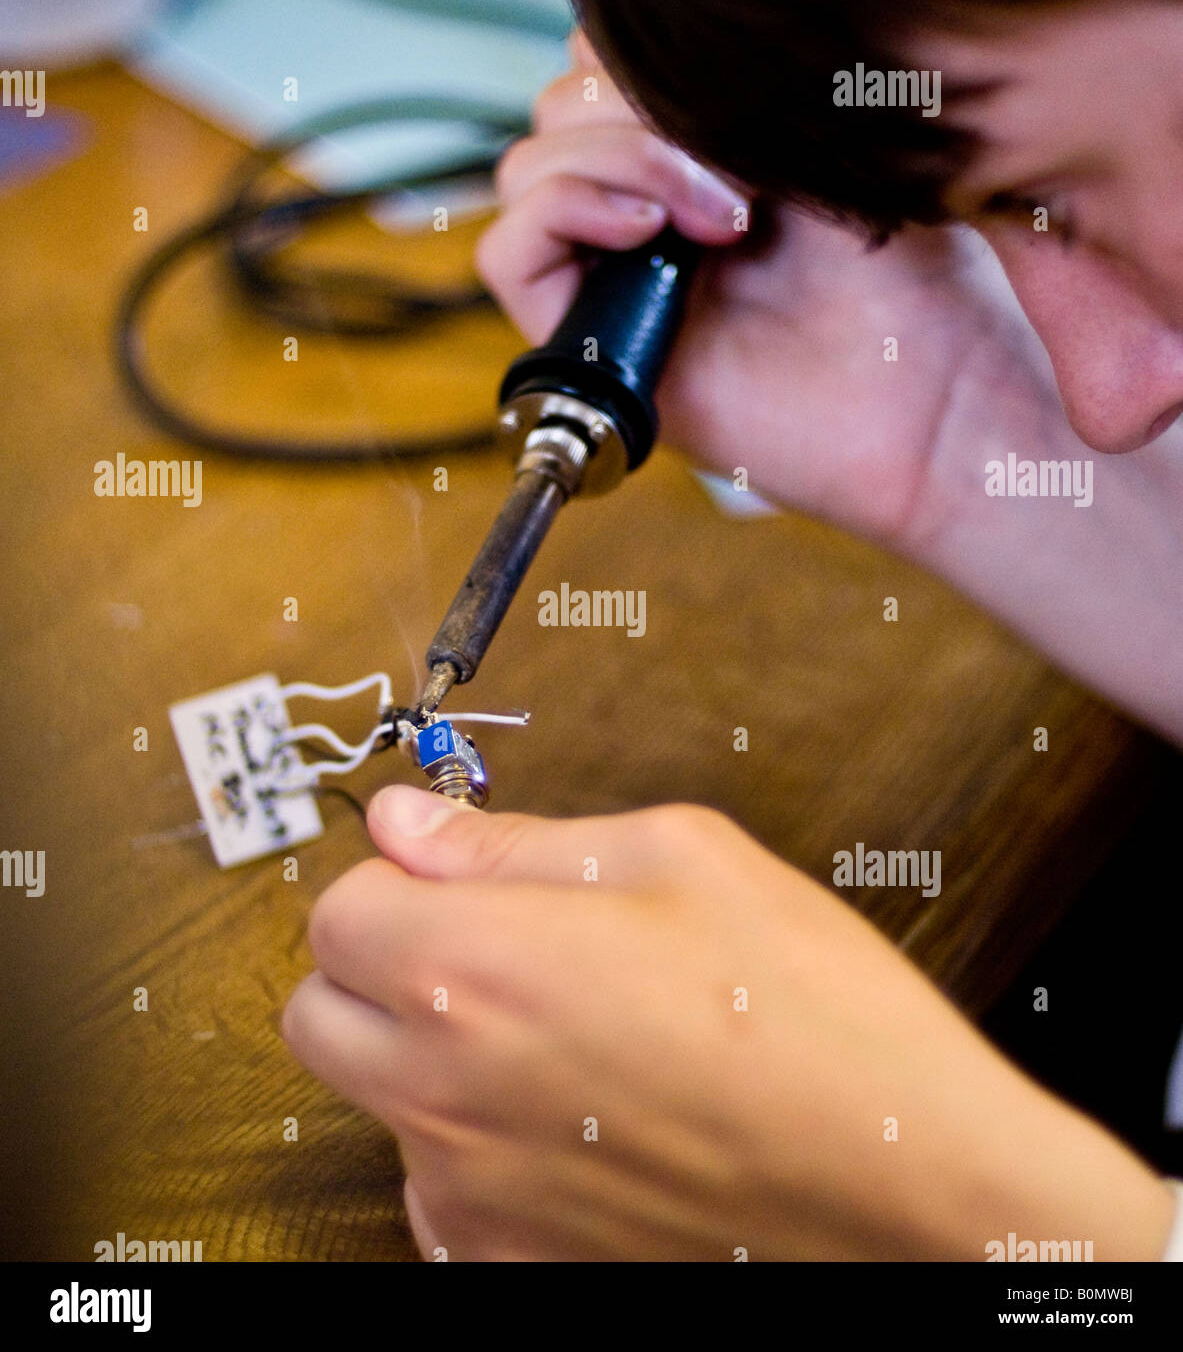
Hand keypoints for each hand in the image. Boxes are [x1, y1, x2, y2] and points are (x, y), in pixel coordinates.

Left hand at [283, 786, 1173, 1260]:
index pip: (335, 911)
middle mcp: (446, 1088)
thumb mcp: (677, 860)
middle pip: (320, 1010)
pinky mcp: (511, 1256)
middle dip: (379, 964)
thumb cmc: (812, 1014)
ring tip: (558, 1035)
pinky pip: (439, 1186)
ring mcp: (472, 1188)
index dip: (394, 879)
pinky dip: (477, 1144)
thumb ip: (515, 840)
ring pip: (378, 1099)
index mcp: (475, 967)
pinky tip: (574, 1115)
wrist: (906, 1181)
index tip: (448, 876)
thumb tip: (411, 822)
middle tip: (482, 946)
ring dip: (429, 1055)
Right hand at [476, 30, 1057, 550]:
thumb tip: (621, 59)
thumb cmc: (902, 280)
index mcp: (688, 162)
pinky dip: (565, 212)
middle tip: (738, 177)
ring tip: (719, 218)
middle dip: (636, 112)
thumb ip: (717, 98)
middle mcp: (638, 217)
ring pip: (528, 167)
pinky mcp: (592, 344)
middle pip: (557, 110)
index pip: (595, 67)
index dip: (639, 62)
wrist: (926, 398)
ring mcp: (612, 278)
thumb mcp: (811, 146)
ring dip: (618, 162)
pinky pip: (508, 252)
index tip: (735, 105)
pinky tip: (648, 235)